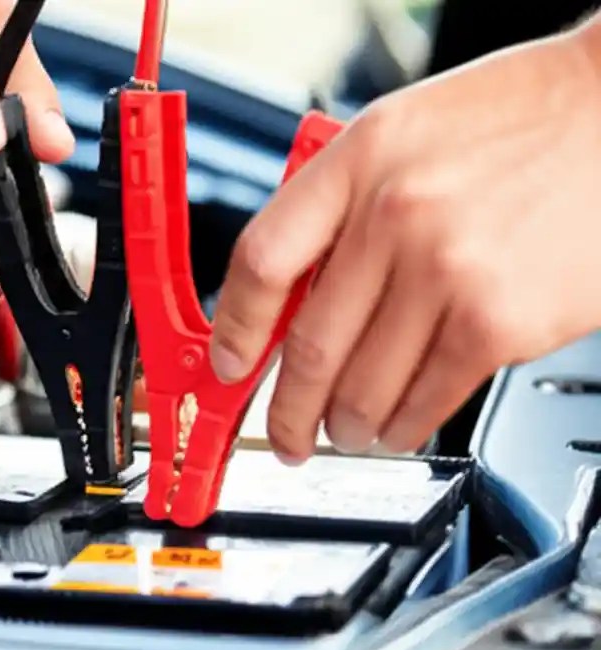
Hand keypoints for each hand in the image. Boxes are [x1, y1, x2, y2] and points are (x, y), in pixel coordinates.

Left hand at [209, 19, 600, 462]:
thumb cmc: (513, 121)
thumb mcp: (399, 136)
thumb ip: (339, 208)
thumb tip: (286, 297)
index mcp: (358, 163)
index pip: (261, 263)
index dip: (235, 329)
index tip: (229, 365)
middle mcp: (395, 217)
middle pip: (307, 346)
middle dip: (285, 411)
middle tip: (283, 433)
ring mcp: (447, 273)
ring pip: (362, 386)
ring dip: (343, 429)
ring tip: (343, 434)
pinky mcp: (500, 322)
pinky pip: (428, 398)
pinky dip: (402, 427)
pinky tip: (396, 428)